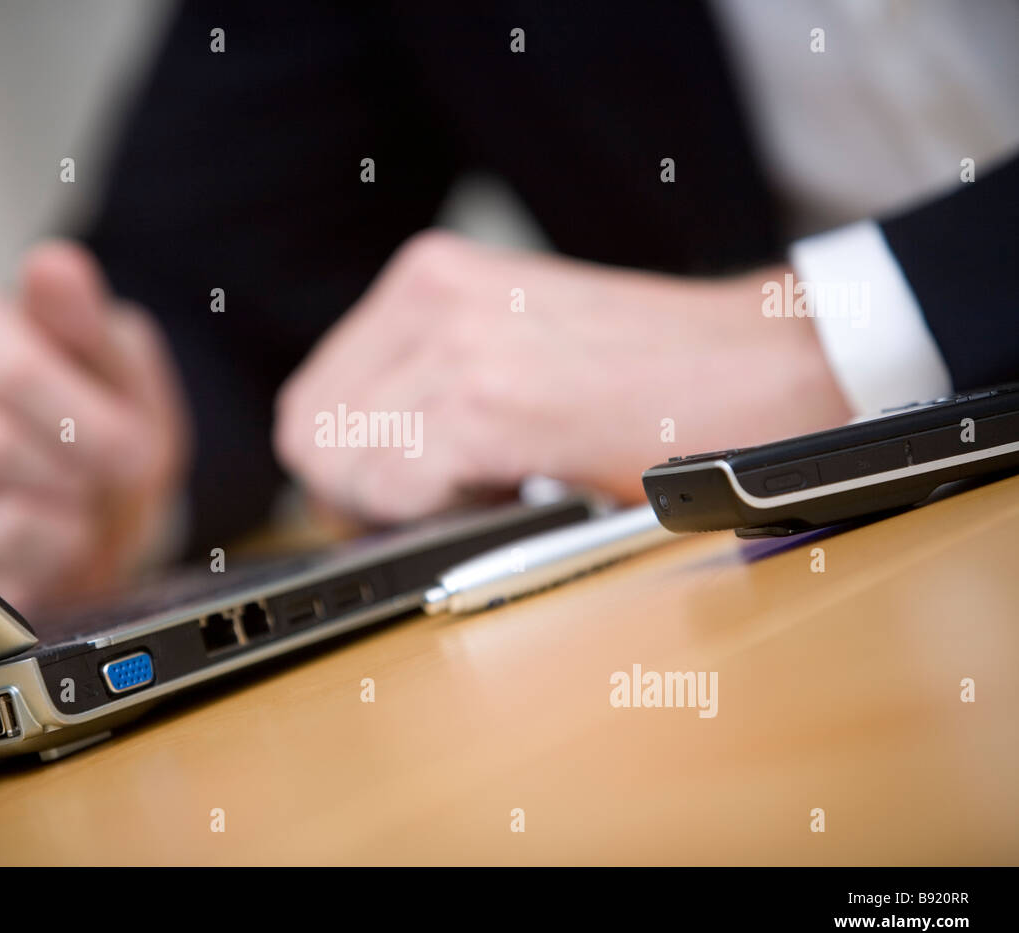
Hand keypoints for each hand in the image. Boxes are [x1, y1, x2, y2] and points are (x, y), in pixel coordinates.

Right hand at [0, 241, 189, 611]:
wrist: (108, 498)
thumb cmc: (103, 414)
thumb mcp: (118, 360)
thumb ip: (86, 320)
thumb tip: (52, 266)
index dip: (79, 415)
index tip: (127, 438)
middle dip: (75, 474)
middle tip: (105, 473)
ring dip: (67, 524)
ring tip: (76, 501)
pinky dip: (47, 567)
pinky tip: (51, 540)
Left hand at [274, 230, 851, 521]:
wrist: (762, 369)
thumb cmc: (649, 369)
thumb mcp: (507, 336)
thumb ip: (419, 377)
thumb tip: (341, 462)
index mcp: (426, 276)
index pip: (311, 400)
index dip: (342, 468)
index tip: (396, 493)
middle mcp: (428, 298)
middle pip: (311, 439)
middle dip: (364, 494)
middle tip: (447, 498)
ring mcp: (454, 348)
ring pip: (344, 471)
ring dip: (407, 505)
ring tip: (494, 484)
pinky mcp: (487, 404)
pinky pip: (397, 493)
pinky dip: (444, 515)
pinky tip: (515, 490)